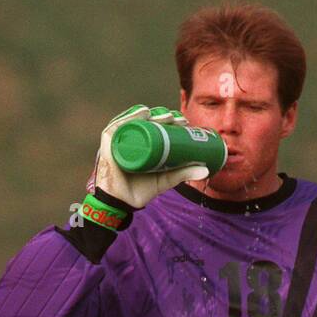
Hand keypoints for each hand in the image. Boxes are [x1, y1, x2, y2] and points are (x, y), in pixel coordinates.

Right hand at [88, 104, 209, 209]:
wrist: (122, 202)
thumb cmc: (141, 189)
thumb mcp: (166, 179)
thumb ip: (184, 173)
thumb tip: (207, 170)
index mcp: (144, 142)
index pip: (158, 126)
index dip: (171, 121)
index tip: (185, 122)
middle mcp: (132, 137)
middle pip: (148, 122)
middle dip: (164, 117)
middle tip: (178, 119)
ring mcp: (120, 137)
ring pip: (137, 122)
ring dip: (153, 115)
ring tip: (167, 117)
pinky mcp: (109, 141)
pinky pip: (119, 126)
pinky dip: (131, 117)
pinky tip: (143, 113)